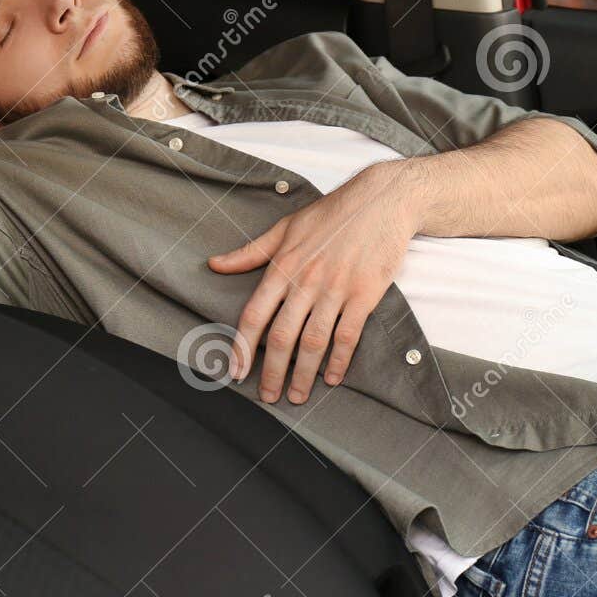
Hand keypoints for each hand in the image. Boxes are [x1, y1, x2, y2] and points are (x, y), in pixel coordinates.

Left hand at [208, 161, 422, 403]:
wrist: (382, 200)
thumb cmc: (332, 213)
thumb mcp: (286, 227)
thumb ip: (250, 252)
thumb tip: (214, 264)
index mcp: (284, 265)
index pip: (255, 314)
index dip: (243, 347)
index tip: (237, 372)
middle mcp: (306, 280)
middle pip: (282, 336)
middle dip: (272, 372)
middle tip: (268, 396)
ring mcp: (336, 288)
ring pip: (314, 342)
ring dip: (303, 375)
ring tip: (297, 396)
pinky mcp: (365, 294)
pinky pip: (348, 335)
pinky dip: (339, 360)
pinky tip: (332, 378)